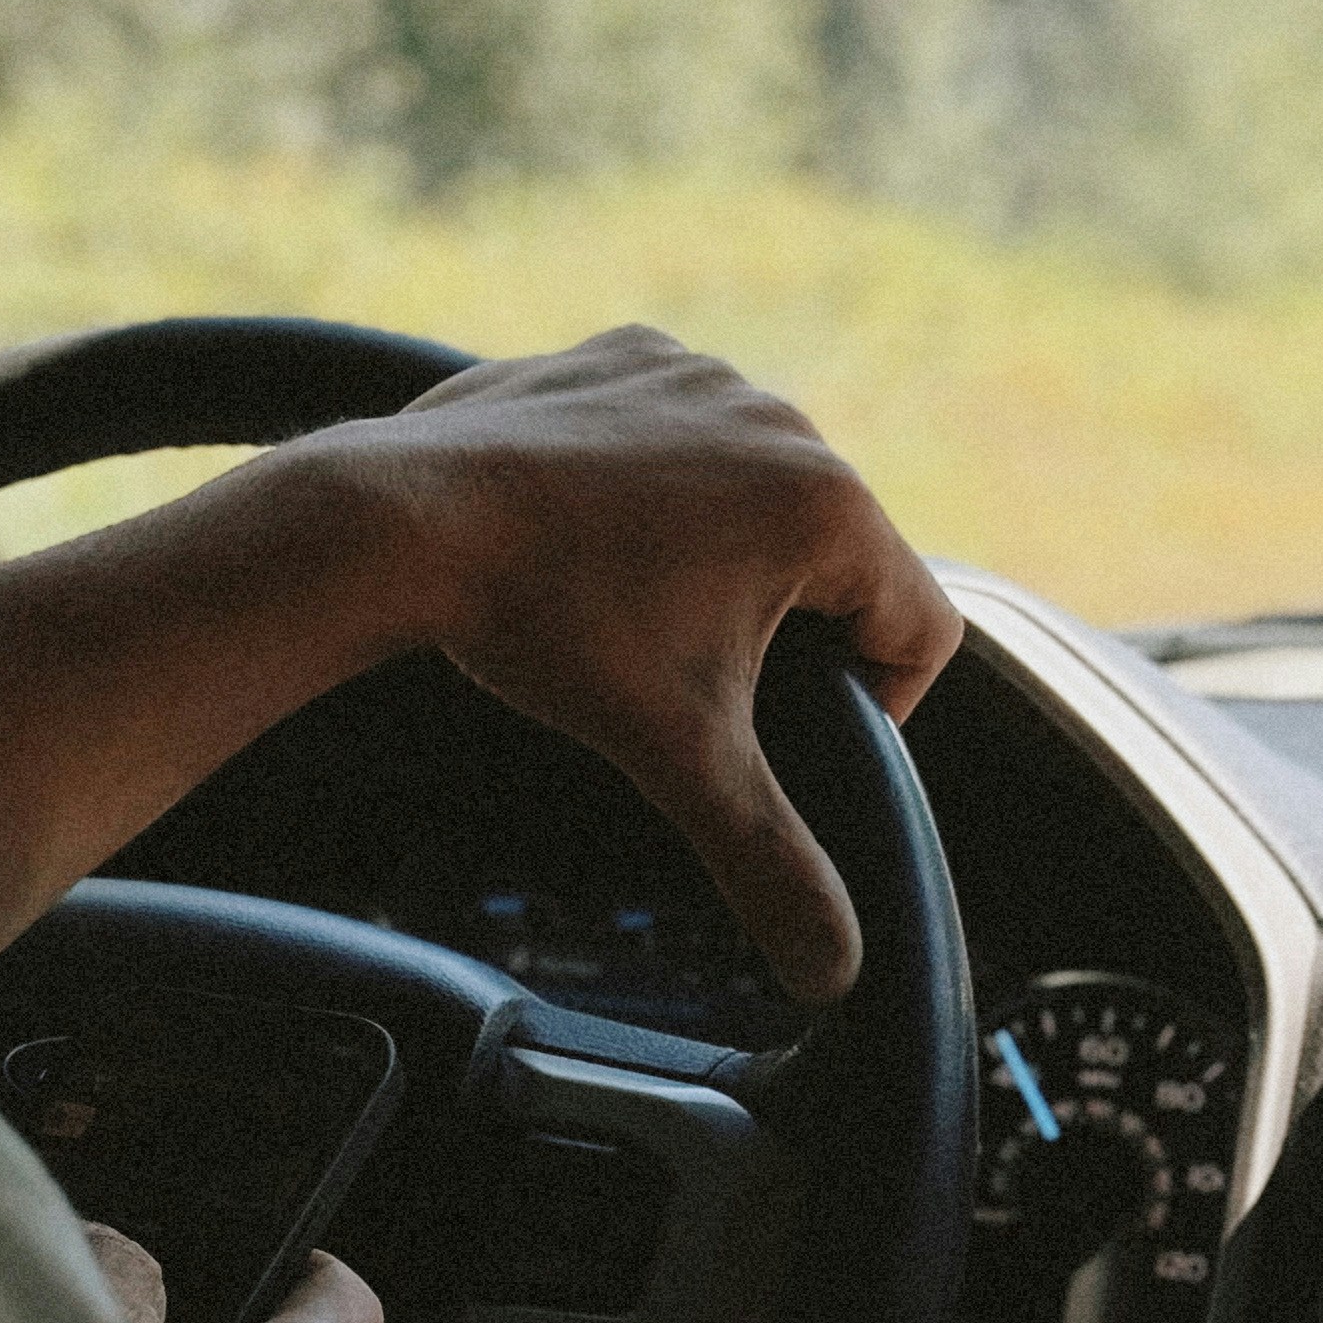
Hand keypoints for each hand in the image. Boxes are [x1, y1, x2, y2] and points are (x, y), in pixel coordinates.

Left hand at [325, 327, 960, 1007]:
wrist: (405, 521)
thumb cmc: (548, 624)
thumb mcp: (681, 757)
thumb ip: (771, 861)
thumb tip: (834, 970)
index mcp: (827, 504)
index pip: (917, 628)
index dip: (871, 703)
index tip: (788, 731)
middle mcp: (781, 418)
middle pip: (835, 556)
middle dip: (781, 626)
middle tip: (688, 676)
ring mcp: (699, 374)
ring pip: (752, 489)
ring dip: (718, 551)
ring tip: (630, 607)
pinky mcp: (626, 352)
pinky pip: (673, 432)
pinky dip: (647, 483)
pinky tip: (588, 535)